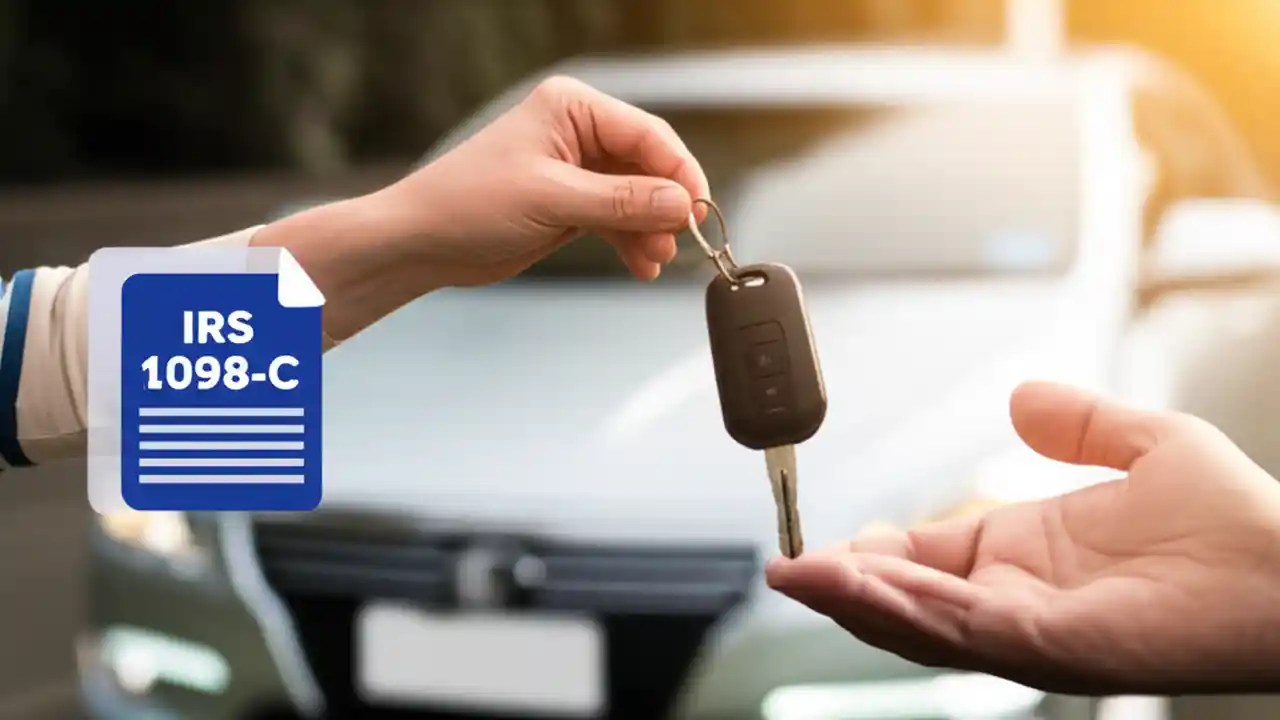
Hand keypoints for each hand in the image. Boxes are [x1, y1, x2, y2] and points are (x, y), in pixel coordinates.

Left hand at [255, 76, 708, 342]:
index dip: (679, 173)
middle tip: (679, 243)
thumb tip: (681, 203)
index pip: (648, 135)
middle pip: (647, 166)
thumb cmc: (467, 204)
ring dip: (650, 229)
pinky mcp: (569, 201)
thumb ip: (621, 202)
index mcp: (572, 107)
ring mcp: (575, 168)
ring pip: (635, 196)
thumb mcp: (552, 200)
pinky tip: (641, 264)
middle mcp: (577, 131)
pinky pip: (616, 217)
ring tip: (655, 260)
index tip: (699, 212)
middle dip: (664, 207)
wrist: (422, 241)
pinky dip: (630, 240)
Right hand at [768, 382, 1279, 694]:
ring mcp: (1032, 627)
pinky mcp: (1052, 644)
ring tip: (799, 578)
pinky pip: (962, 628)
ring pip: (921, 621)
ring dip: (856, 601)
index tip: (828, 538)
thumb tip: (1019, 397)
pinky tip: (861, 586)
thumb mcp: (1145, 443)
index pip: (927, 558)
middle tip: (788, 568)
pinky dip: (903, 610)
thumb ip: (1077, 422)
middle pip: (909, 600)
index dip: (874, 551)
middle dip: (844, 587)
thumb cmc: (1242, 522)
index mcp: (1028, 555)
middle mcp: (1019, 598)